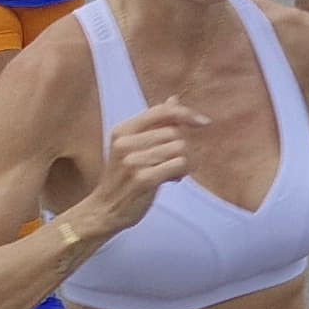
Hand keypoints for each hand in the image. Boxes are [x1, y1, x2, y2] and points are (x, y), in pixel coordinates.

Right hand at [68, 100, 203, 243]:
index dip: (186, 113)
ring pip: (180, 149)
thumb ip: (154, 124)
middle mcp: (125, 143)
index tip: (203, 122)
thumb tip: (174, 99)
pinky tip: (173, 179)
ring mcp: (132, 162)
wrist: (106, 209)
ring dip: (185, 162)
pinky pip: (179, 165)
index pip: (161, 111)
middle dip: (185, 147)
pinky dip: (183, 172)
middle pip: (175, 132)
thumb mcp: (133, 146)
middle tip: (176, 163)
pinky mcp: (142, 179)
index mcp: (123, 130)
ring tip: (173, 173)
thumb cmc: (124, 177)